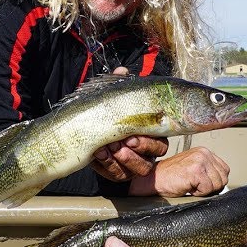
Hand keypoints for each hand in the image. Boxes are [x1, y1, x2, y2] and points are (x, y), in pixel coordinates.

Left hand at [89, 67, 169, 181]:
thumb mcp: (112, 98)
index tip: (131, 137)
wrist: (85, 128)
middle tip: (121, 142)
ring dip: (121, 160)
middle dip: (135, 153)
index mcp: (151, 134)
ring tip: (108, 148)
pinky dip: (106, 165)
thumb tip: (122, 71)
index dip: (147, 143)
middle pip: (150, 160)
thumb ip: (118, 86)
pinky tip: (97, 153)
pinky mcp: (117, 173)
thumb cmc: (105, 112)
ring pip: (136, 170)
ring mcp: (132, 164)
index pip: (160, 144)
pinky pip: (116, 175)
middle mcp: (145, 152)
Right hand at [129, 147, 229, 196]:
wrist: (154, 179)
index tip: (201, 183)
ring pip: (217, 185)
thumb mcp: (193, 168)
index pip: (225, 170)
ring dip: (204, 190)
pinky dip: (198, 193)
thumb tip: (223, 183)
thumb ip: (208, 170)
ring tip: (190, 185)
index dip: (215, 181)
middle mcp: (204, 153)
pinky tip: (187, 187)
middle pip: (223, 178)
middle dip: (211, 187)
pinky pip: (207, 189)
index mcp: (204, 151)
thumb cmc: (171, 177)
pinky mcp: (196, 171)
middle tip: (194, 185)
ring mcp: (200, 161)